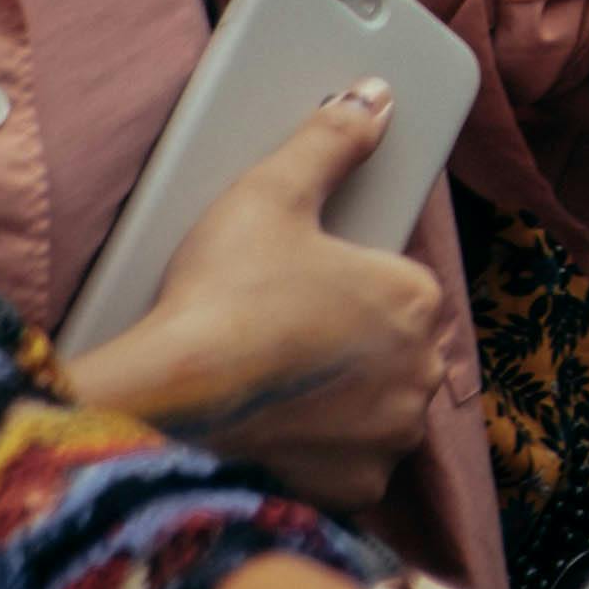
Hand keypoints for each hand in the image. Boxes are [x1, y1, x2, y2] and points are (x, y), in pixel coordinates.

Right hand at [62, 84, 446, 509]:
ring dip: (346, 396)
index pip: (403, 282)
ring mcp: (389, 437)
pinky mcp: (354, 490)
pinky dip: (324, 448)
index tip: (309, 279)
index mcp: (414, 300)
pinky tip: (277, 424)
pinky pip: (352, 462)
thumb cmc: (223, 293)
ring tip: (279, 375)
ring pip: (380, 406)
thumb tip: (373, 98)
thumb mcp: (272, 190)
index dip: (354, 278)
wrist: (168, 402)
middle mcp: (420, 374)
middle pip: (396, 346)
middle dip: (355, 338)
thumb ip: (330, 140)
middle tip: (286, 326)